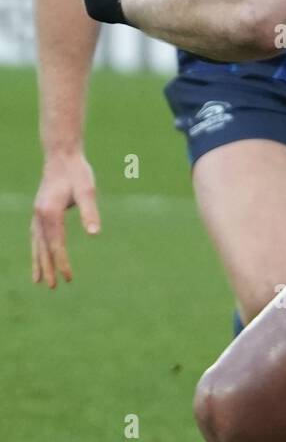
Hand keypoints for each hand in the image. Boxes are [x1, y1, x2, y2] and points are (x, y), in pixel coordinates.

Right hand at [31, 152, 100, 286]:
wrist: (62, 155)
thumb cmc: (77, 172)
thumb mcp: (87, 190)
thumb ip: (90, 212)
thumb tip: (95, 233)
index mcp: (51, 213)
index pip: (56, 245)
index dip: (62, 263)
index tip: (69, 278)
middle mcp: (40, 215)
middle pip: (43, 248)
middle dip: (48, 268)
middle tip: (53, 287)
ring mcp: (37, 213)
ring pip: (36, 243)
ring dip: (38, 262)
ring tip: (37, 280)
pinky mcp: (39, 210)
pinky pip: (35, 235)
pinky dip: (36, 248)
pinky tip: (38, 255)